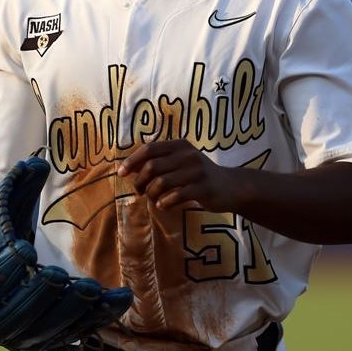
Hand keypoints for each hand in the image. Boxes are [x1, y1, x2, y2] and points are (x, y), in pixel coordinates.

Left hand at [117, 139, 234, 210]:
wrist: (230, 187)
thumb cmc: (198, 176)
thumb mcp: (181, 162)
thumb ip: (158, 162)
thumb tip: (128, 168)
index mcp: (180, 145)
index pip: (149, 149)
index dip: (132, 161)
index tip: (121, 174)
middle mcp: (188, 155)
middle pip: (152, 166)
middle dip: (140, 181)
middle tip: (139, 191)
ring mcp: (197, 171)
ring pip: (161, 182)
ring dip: (151, 194)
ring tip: (153, 199)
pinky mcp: (203, 188)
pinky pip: (176, 195)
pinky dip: (165, 202)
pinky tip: (164, 205)